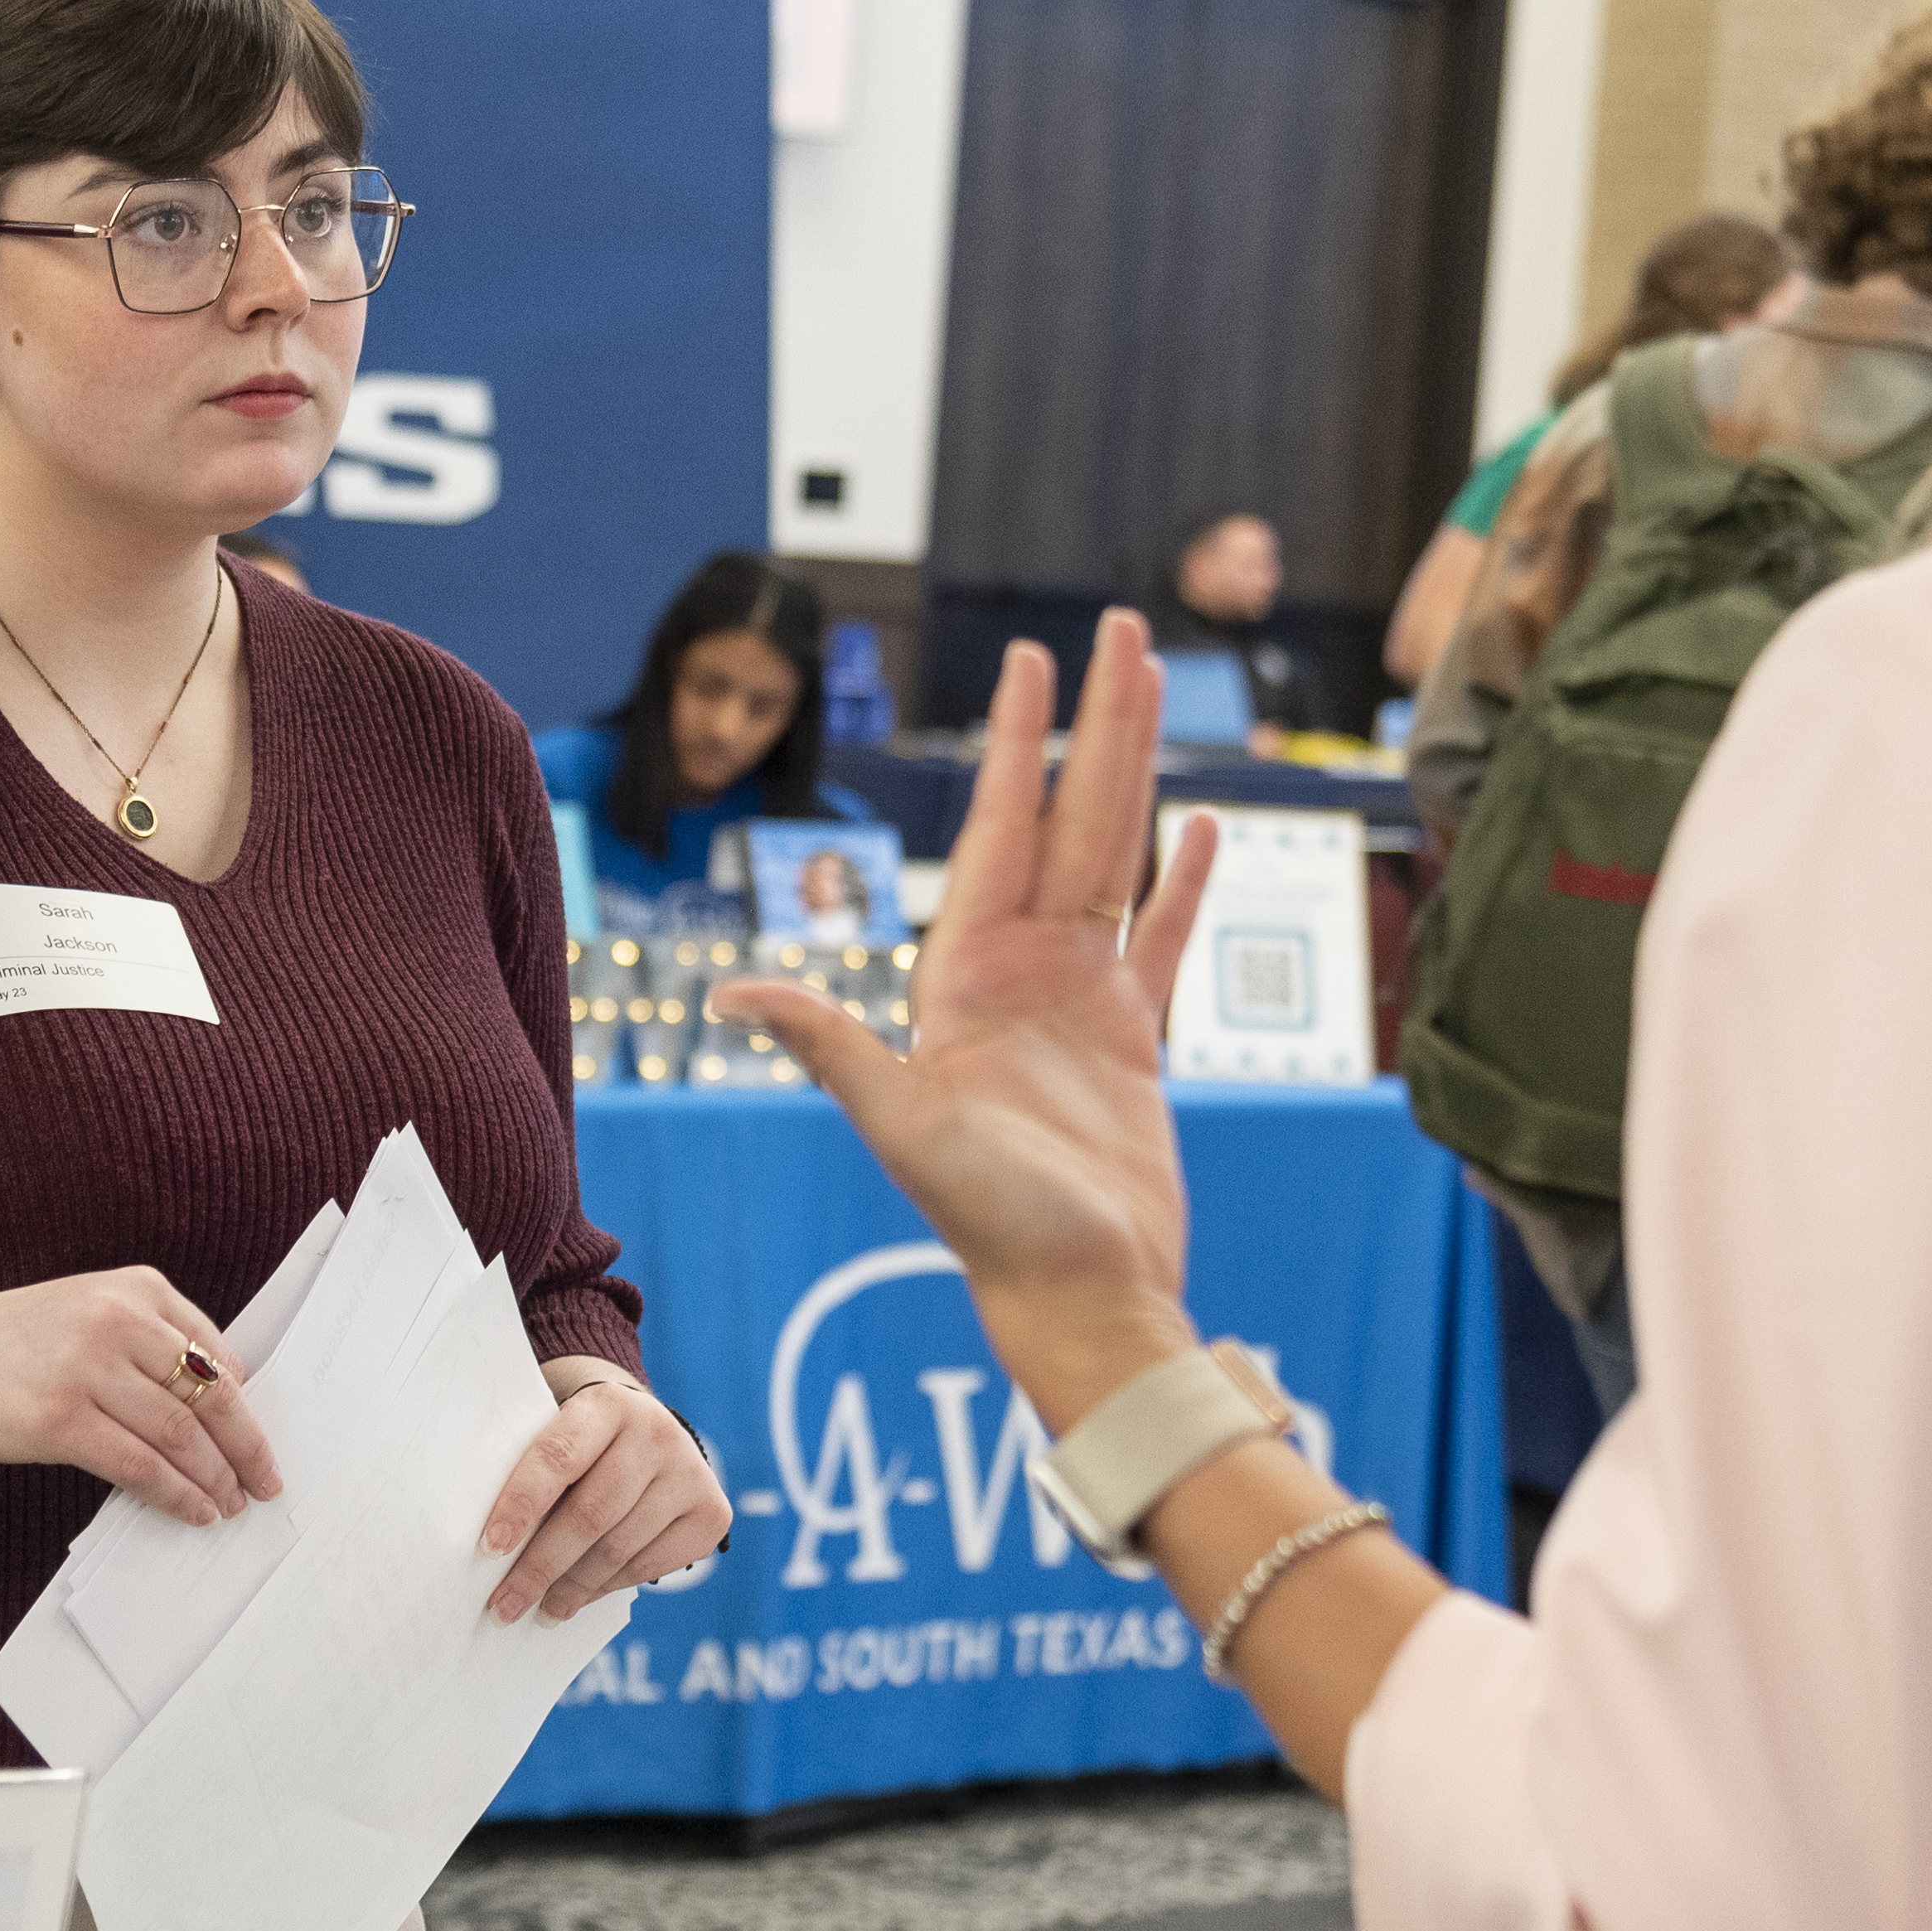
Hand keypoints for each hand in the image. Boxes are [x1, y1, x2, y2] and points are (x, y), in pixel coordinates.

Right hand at [0, 1269, 281, 1526]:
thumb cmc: (20, 1341)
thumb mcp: (95, 1312)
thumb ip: (154, 1344)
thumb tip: (223, 1407)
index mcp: (139, 1289)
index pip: (216, 1353)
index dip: (246, 1407)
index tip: (258, 1442)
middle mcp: (118, 1320)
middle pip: (209, 1394)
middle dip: (246, 1446)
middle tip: (266, 1482)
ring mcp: (87, 1369)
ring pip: (179, 1434)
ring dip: (215, 1477)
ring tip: (231, 1503)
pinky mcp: (60, 1419)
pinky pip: (138, 1465)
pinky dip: (176, 1494)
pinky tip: (194, 1510)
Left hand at [479, 1374, 734, 1622]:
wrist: (647, 1435)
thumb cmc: (583, 1446)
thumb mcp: (557, 1438)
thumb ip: (533, 1478)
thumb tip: (495, 1553)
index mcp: (605, 1404)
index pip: (558, 1457)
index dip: (522, 1504)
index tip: (489, 1547)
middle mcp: (656, 1432)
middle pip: (591, 1514)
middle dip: (540, 1567)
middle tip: (503, 1605)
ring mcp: (691, 1473)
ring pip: (619, 1548)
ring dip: (572, 1589)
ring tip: (540, 1611)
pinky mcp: (712, 1514)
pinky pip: (650, 1566)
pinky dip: (608, 1589)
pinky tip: (580, 1598)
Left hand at [711, 610, 1213, 1427]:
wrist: (1076, 1298)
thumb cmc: (989, 1226)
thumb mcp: (903, 1125)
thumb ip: (830, 1046)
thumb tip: (728, 994)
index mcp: (966, 977)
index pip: (999, 829)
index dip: (1021, 743)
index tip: (1032, 663)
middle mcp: (1020, 973)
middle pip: (1069, 819)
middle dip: (1094, 726)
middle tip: (1121, 632)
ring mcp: (1082, 1001)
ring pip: (1117, 858)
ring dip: (1138, 775)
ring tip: (1157, 695)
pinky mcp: (1136, 1042)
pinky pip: (1166, 941)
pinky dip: (1185, 885)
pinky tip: (1203, 826)